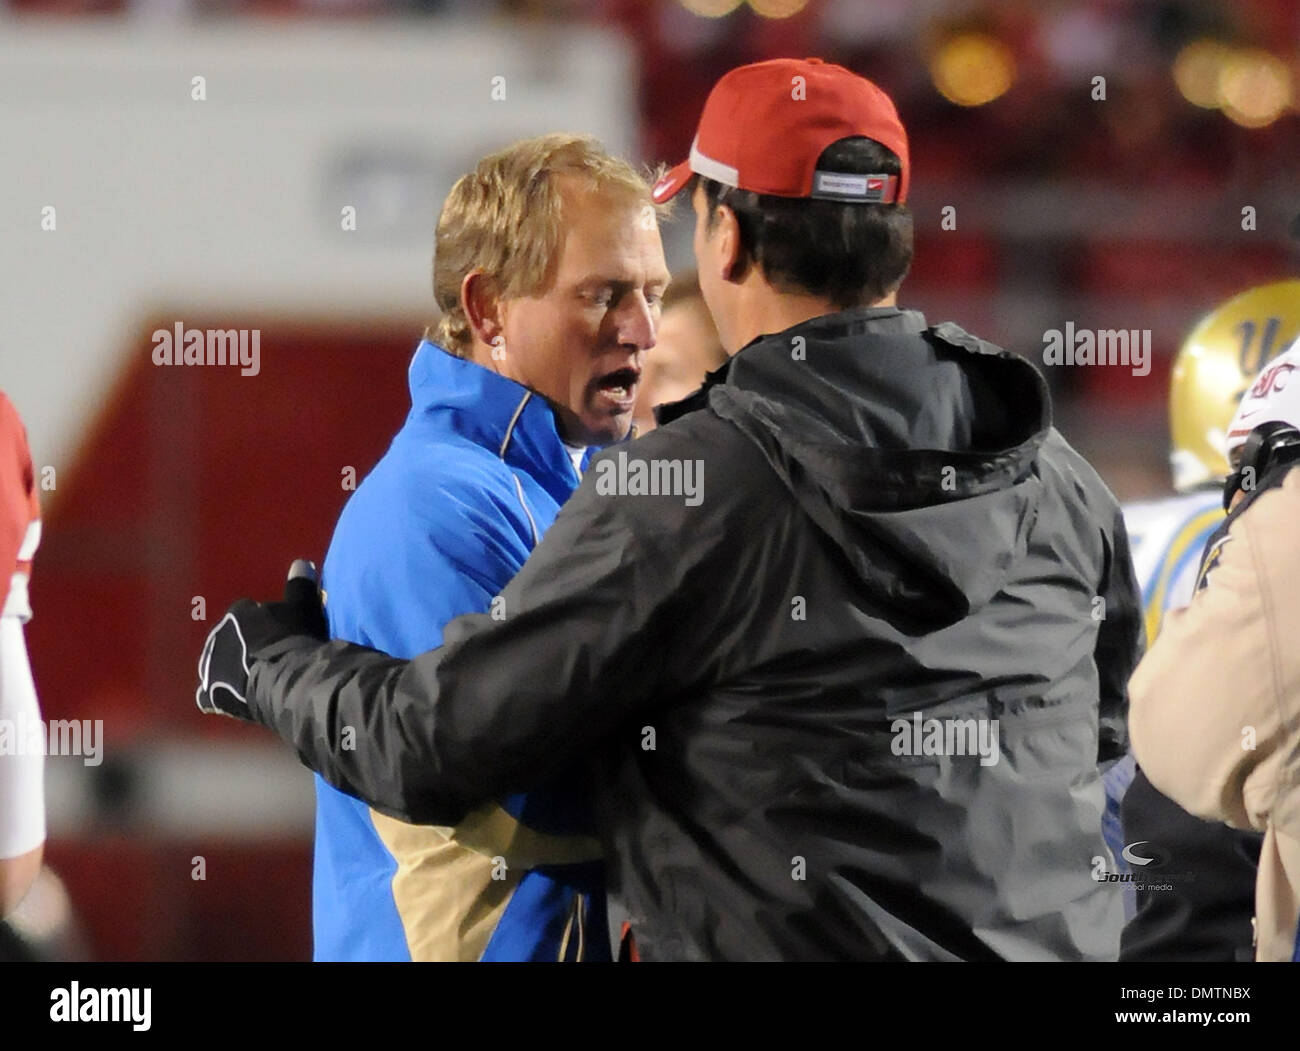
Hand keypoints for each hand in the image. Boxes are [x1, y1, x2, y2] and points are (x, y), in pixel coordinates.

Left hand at [196, 559, 327, 719]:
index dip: (265, 624)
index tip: (279, 633)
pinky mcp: (210, 692)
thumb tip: (300, 562)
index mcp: (238, 612)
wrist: (285, 676)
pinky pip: (207, 695)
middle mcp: (217, 635)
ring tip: (253, 679)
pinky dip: (217, 696)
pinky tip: (231, 700)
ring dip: (232, 669)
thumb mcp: (304, 607)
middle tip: (268, 657)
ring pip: (219, 664)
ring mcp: (211, 665)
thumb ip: (299, 585)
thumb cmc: (294, 638)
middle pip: (232, 638)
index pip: (248, 612)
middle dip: (245, 645)